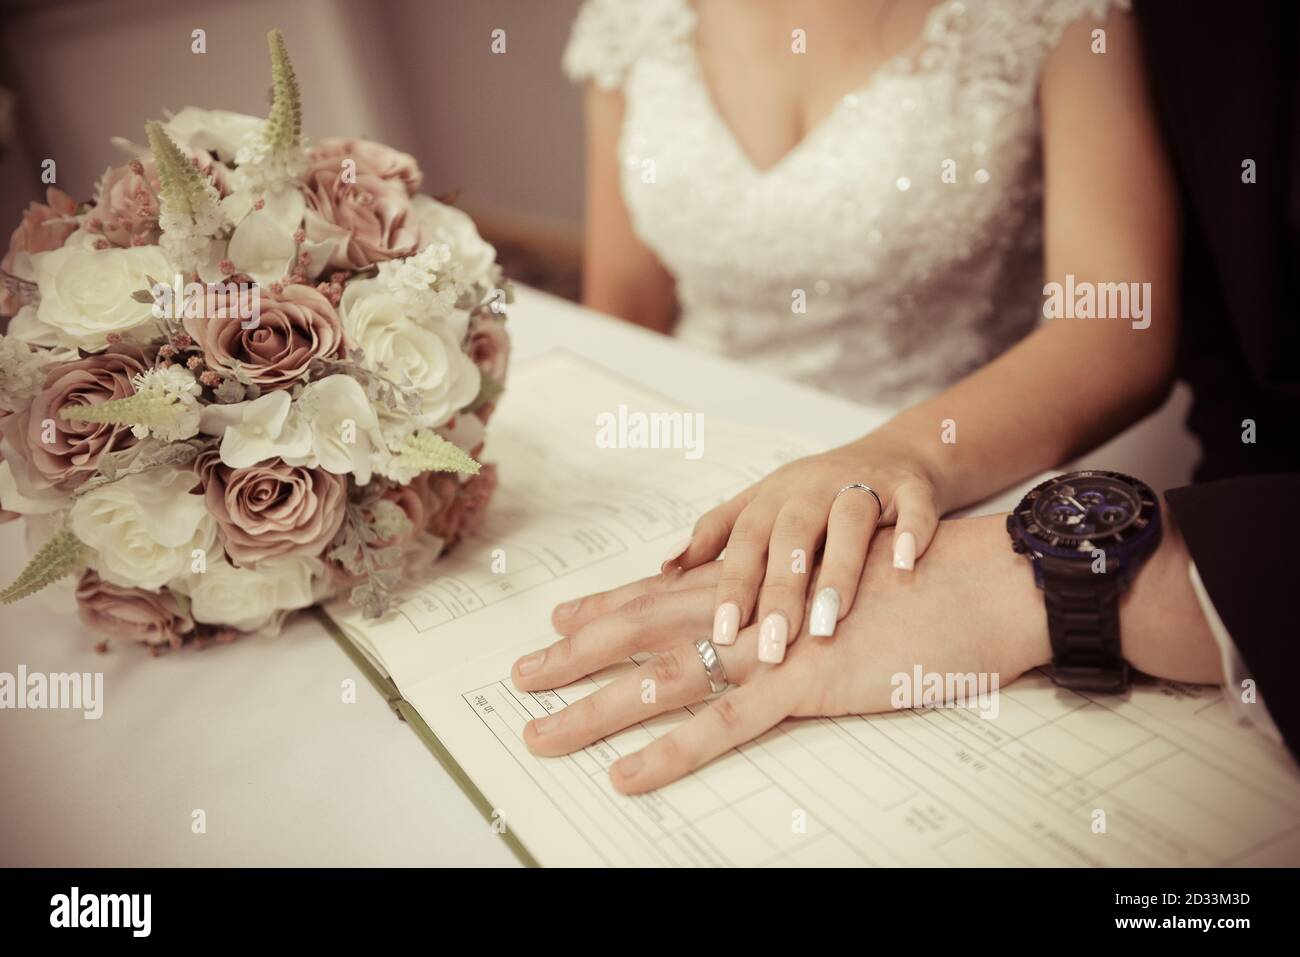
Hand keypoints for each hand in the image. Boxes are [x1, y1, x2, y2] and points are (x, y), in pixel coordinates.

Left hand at [514, 514, 1048, 793]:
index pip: (663, 596)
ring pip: (664, 678)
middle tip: (517, 678)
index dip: (605, 608)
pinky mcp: (805, 683)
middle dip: (574, 655)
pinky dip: (670, 753)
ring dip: (595, 708)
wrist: (985, 579)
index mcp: (758, 583)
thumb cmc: (918, 585)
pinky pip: (724, 726)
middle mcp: (751, 607)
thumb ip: (793, 591)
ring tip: (539, 734)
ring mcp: (772, 644)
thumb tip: (760, 611)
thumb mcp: (844, 577)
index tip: (555, 621)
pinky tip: (626, 775)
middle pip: (643, 631)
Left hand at [661, 435, 941, 662]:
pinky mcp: (911, 488)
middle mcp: (812, 488)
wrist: (893, 456)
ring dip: (839, 568)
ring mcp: (863, 485)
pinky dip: (910, 532)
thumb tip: (665, 567)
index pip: (745, 542)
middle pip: (791, 535)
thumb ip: (718, 536)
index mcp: (772, 499)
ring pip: (848, 520)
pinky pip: (913, 508)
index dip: (733, 585)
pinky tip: (903, 565)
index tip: (721, 632)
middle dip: (781, 590)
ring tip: (830, 620)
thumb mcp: (762, 509)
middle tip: (773, 645)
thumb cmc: (814, 498)